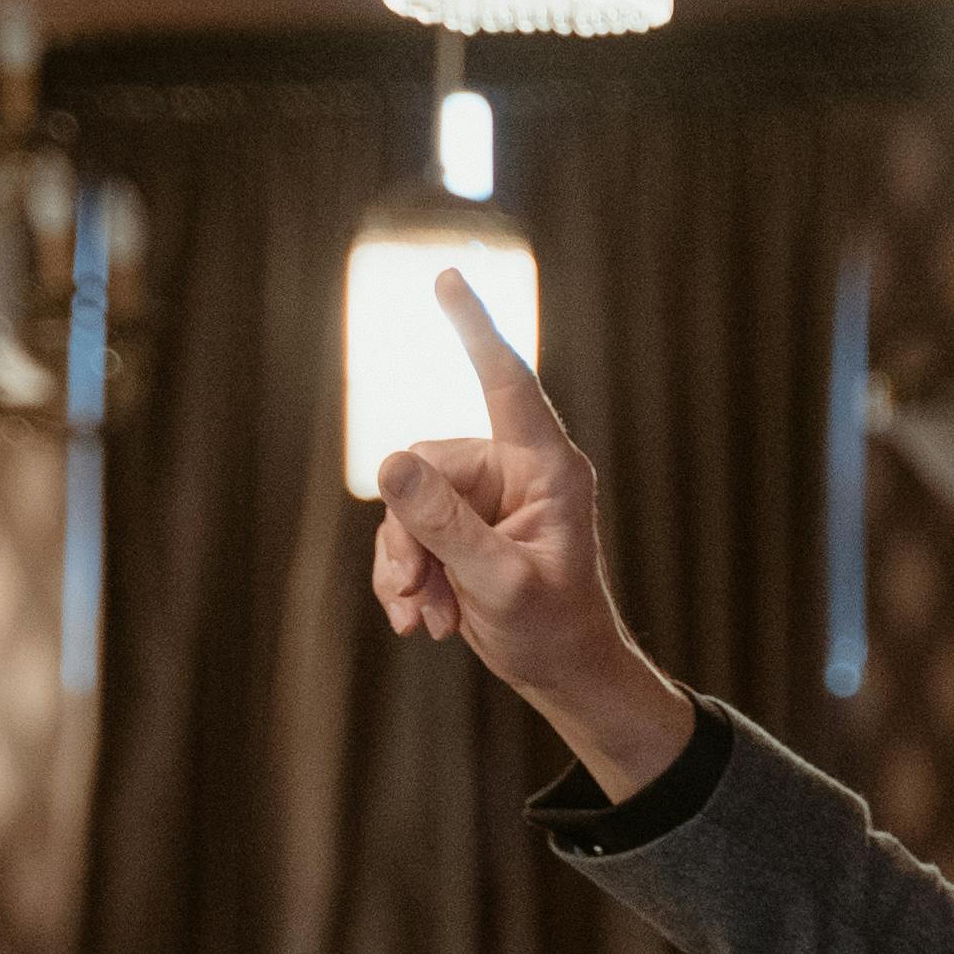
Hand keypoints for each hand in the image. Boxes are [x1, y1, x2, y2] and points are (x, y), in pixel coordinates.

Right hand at [371, 271, 695, 797]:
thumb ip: (445, 525)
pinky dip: (406, 576)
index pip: (506, 382)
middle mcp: (517, 472)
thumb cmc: (553, 631)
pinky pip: (410, 530)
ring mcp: (488, 499)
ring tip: (421, 620)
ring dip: (406, 565)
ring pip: (410, 504)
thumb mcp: (498, 582)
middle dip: (411, 536)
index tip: (447, 278)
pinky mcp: (464, 526)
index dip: (475, 330)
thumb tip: (389, 461)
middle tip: (414, 595)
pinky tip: (419, 622)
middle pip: (428, 467)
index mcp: (547, 468)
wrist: (564, 675)